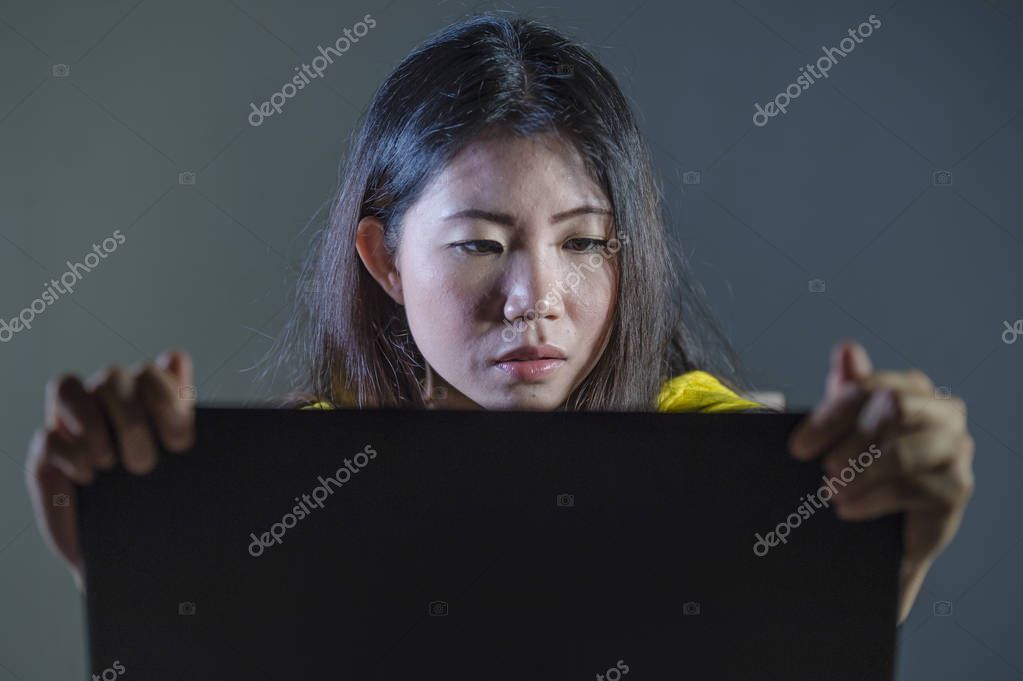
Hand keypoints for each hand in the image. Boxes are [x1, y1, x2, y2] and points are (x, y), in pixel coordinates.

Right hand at [25, 350, 196, 589]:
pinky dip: (69, 450)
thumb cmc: (181, 512)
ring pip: (71, 387)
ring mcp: (76, 427)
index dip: (168, 392)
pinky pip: (47, 435)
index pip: (161, 368)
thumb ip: (211, 426)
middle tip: (148, 464)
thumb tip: (225, 380)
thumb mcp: (204, 471)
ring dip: (95, 421)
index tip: (182, 439)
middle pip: (115, 375)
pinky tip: (91, 476)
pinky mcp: (48, 458)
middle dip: (132, 415)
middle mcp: (114, 404)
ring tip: (114, 464)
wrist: (145, 566)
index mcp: (157, 401)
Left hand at [788, 341, 974, 623]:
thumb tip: (847, 349)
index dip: (831, 416)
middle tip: (824, 471)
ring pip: (901, 453)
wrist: (887, 527)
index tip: (798, 447)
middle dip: (849, 442)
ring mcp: (955, 448)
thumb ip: (847, 389)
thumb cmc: (866, 466)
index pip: (870, 389)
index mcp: (913, 389)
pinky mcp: (957, 486)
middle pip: (892, 409)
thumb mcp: (848, 427)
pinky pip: (911, 488)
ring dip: (859, 474)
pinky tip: (848, 508)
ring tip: (832, 492)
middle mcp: (943, 411)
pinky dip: (871, 499)